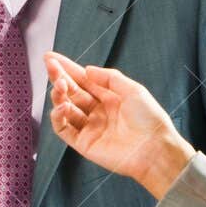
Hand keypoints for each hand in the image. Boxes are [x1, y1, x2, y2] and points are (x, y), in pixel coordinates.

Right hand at [46, 52, 195, 198]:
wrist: (155, 149)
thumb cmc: (150, 120)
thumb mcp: (133, 90)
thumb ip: (109, 78)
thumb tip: (87, 69)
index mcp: (109, 98)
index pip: (83, 80)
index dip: (67, 69)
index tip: (51, 57)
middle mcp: (97, 112)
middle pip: (71, 92)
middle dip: (59, 78)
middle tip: (50, 67)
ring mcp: (89, 127)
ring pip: (65, 109)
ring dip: (58, 96)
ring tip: (59, 86)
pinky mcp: (83, 143)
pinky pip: (63, 129)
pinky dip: (58, 117)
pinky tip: (63, 107)